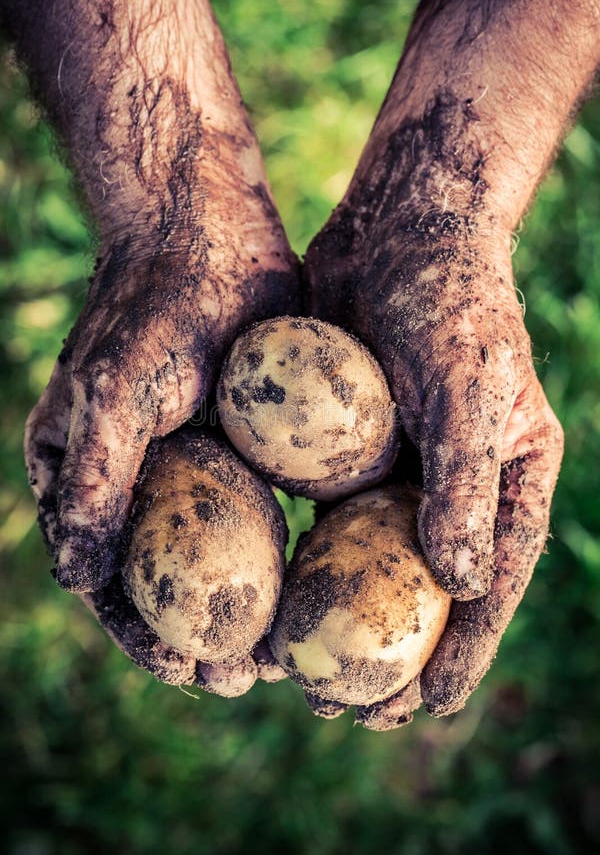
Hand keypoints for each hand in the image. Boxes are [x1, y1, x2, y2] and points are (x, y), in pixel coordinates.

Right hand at [10, 0, 298, 691]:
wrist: (208, 231)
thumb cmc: (154, 306)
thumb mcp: (115, 394)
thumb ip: (93, 484)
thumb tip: (76, 579)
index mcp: (85, 476)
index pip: (108, 579)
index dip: (145, 634)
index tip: (192, 670)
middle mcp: (134, 480)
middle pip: (166, 584)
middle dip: (201, 637)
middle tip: (249, 678)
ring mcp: (190, 465)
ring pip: (217, 561)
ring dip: (246, 610)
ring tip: (285, 652)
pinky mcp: (240, 444)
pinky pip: (256, 513)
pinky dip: (280, 554)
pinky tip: (317, 582)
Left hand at [304, 92, 562, 724]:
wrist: (397, 226)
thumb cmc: (449, 298)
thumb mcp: (466, 388)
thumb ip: (465, 484)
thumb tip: (463, 586)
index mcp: (508, 474)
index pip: (493, 581)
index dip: (464, 652)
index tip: (426, 710)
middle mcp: (454, 479)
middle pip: (424, 588)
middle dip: (391, 655)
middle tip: (349, 712)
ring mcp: (399, 464)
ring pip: (368, 563)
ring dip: (338, 621)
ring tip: (301, 675)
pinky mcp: (347, 445)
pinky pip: (325, 514)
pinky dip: (303, 559)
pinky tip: (269, 598)